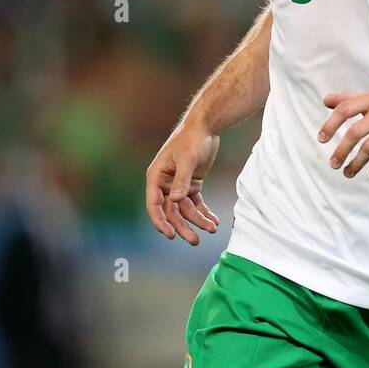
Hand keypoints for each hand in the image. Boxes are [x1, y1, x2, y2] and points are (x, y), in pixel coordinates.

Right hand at [144, 122, 221, 243]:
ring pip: (186, 209)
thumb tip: (176, 200)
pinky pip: (196, 203)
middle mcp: (165, 183)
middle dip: (183, 226)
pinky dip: (204, 212)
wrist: (206, 126)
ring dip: (198, 220)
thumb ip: (182, 180)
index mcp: (156, 176)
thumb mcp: (188, 159)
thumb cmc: (193, 138)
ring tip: (213, 228)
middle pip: (172, 211)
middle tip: (195, 240)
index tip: (171, 235)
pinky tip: (214, 220)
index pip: (154, 204)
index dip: (160, 221)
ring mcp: (178, 185)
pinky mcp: (191, 184)